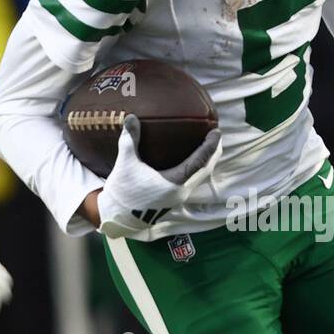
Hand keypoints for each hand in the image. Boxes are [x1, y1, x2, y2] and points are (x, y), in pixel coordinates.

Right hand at [98, 115, 221, 238]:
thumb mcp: (126, 163)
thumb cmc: (123, 190)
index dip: (209, 146)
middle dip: (213, 153)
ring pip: (199, 177)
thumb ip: (129, 139)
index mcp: (174, 182)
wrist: (117, 216)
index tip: (217, 132)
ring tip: (208, 146)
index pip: (199, 162)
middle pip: (205, 170)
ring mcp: (178, 198)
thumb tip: (131, 117)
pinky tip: (192, 160)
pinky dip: (196, 169)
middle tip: (216, 135)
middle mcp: (181, 192)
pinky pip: (191, 181)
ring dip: (206, 162)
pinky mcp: (173, 200)